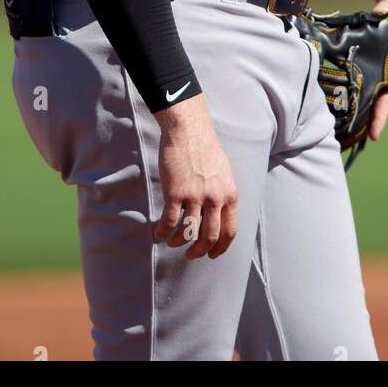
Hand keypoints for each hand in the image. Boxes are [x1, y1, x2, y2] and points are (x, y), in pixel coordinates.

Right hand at [152, 94, 238, 259]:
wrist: (188, 131)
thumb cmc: (205, 150)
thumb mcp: (224, 174)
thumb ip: (223, 195)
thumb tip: (219, 215)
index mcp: (229, 194)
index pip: (229, 231)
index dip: (220, 247)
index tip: (212, 254)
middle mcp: (214, 198)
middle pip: (209, 237)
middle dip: (199, 251)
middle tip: (191, 255)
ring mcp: (195, 196)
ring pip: (188, 232)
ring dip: (178, 243)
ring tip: (172, 243)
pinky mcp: (175, 193)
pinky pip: (169, 221)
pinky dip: (162, 232)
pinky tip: (158, 234)